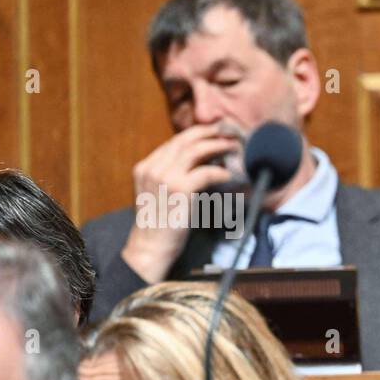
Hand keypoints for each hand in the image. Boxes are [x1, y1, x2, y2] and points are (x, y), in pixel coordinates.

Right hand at [123, 124, 239, 282]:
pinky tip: (230, 175)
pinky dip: (221, 172)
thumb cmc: (161, 224)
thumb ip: (173, 176)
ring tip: (234, 147)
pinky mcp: (179, 190)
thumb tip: (203, 164)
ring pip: (195, 151)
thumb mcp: (160, 194)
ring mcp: (164, 177)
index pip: (173, 142)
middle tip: (228, 132)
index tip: (213, 132)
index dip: (196, 134)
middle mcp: (152, 167)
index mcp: (146, 167)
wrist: (151, 247)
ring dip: (218, 146)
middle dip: (209, 133)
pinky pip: (206, 172)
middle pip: (184, 140)